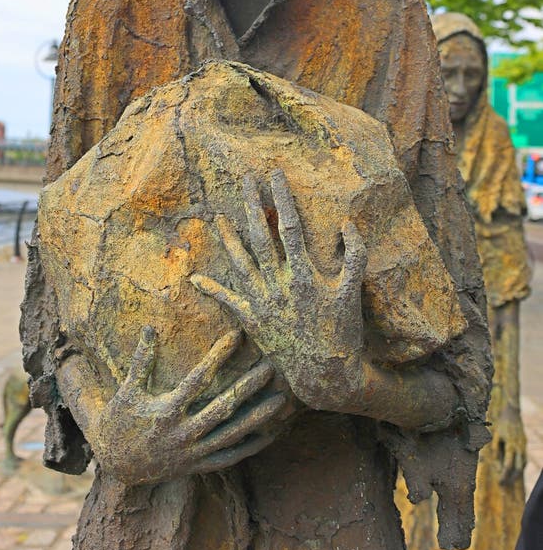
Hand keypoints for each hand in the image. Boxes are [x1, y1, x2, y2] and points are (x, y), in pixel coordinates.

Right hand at [60, 326, 287, 485]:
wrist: (115, 464)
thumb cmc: (120, 420)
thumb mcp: (128, 390)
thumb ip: (142, 360)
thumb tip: (150, 327)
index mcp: (166, 411)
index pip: (198, 379)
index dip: (218, 356)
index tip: (237, 336)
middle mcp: (182, 434)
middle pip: (223, 407)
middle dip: (248, 386)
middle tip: (271, 368)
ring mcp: (191, 453)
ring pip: (231, 435)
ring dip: (257, 417)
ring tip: (280, 401)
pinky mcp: (195, 466)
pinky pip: (227, 458)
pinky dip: (248, 448)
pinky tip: (268, 435)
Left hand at [191, 169, 367, 411]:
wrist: (325, 375)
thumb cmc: (342, 332)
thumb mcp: (353, 291)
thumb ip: (355, 255)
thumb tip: (346, 223)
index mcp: (303, 274)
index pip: (288, 225)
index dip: (281, 197)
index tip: (275, 174)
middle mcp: (278, 284)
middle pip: (259, 237)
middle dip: (251, 205)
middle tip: (244, 180)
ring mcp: (262, 302)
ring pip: (240, 262)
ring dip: (228, 239)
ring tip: (218, 218)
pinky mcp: (252, 321)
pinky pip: (227, 301)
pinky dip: (211, 289)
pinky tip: (194, 278)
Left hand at [494, 404, 525, 483]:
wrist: (512, 412)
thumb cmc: (501, 424)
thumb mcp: (495, 436)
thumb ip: (496, 450)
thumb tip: (496, 464)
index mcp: (510, 445)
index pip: (508, 465)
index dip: (504, 475)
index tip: (500, 482)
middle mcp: (519, 447)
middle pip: (517, 468)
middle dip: (511, 478)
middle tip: (504, 484)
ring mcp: (523, 446)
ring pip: (523, 464)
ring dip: (516, 473)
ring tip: (509, 479)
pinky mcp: (525, 444)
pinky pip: (524, 459)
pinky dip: (520, 465)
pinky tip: (515, 469)